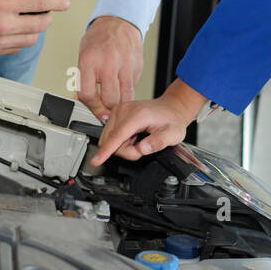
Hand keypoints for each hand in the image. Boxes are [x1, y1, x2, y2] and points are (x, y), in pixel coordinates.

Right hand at [0, 0, 69, 55]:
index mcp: (0, 5)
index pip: (39, 3)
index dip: (56, 2)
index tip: (64, 2)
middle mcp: (3, 25)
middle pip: (40, 24)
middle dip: (48, 16)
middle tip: (47, 9)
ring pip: (32, 39)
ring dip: (37, 29)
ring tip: (33, 19)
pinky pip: (18, 47)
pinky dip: (24, 39)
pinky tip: (18, 29)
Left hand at [76, 16, 143, 119]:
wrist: (119, 22)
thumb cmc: (99, 38)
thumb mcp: (84, 56)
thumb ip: (84, 79)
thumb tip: (86, 102)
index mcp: (90, 60)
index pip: (87, 94)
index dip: (91, 107)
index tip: (94, 110)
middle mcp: (108, 63)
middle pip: (110, 100)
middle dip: (107, 108)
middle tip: (106, 108)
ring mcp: (125, 65)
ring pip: (125, 98)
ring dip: (120, 104)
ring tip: (115, 100)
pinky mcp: (138, 67)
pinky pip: (133, 88)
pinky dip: (128, 92)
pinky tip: (122, 86)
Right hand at [90, 79, 205, 165]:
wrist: (171, 108)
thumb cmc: (171, 120)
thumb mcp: (174, 134)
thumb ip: (159, 142)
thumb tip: (142, 148)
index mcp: (138, 115)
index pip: (117, 136)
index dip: (106, 151)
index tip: (96, 161)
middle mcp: (124, 110)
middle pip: (111, 141)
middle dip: (126, 151)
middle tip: (143, 147)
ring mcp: (118, 111)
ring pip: (109, 139)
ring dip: (123, 146)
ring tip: (140, 140)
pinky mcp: (115, 114)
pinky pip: (111, 136)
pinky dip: (121, 141)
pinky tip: (134, 137)